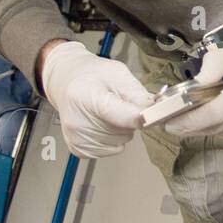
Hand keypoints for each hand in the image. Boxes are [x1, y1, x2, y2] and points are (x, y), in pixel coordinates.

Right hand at [40, 41, 152, 157]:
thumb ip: (137, 93)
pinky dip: (112, 139)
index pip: (121, 116)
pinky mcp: (78, 149)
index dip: (140, 117)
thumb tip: (157, 111)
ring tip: (107, 112)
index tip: (152, 115)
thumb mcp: (118, 73)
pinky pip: (112, 150)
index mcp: (88, 96)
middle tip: (117, 104)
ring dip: (121, 129)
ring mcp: (77, 138)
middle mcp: (78, 121)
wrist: (66, 81)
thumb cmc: (91, 75)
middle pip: (124, 131)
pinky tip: (102, 123)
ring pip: (121, 142)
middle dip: (129, 119)